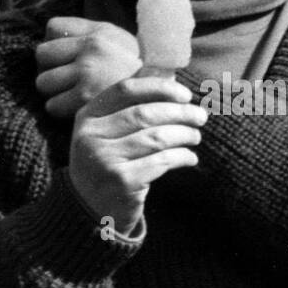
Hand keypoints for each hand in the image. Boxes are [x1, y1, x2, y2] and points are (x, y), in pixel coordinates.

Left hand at [34, 18, 142, 118]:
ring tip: (70, 94)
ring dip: (53, 91)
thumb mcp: (117, 40)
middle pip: (41, 54)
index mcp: (97, 33)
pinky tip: (75, 108)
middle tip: (65, 78)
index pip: (52, 27)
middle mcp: (90, 49)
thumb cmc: (135, 70)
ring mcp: (87, 73)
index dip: (55, 42)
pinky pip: (52, 105)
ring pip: (43, 82)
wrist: (160, 96)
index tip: (66, 56)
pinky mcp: (85, 99)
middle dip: (49, 67)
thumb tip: (53, 37)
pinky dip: (60, 109)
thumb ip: (87, 34)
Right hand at [68, 71, 206, 237]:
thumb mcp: (106, 132)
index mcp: (86, 116)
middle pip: (144, 113)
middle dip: (179, 112)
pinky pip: (161, 162)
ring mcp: (104, 159)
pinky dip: (182, 157)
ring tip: (196, 136)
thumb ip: (129, 105)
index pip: (125, 89)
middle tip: (200, 116)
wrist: (89, 212)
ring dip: (184, 135)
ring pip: (156, 138)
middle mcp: (90, 135)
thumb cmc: (107, 164)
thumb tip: (168, 74)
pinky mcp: (121, 181)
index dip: (159, 87)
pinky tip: (190, 158)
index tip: (185, 93)